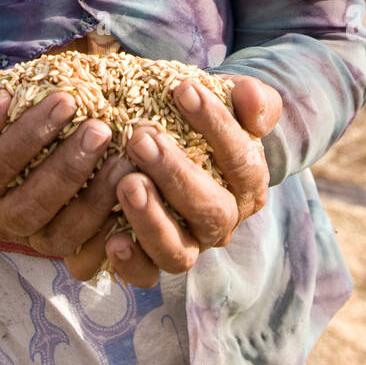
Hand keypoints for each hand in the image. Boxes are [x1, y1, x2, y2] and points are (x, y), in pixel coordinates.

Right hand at [0, 71, 136, 257]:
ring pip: (60, 235)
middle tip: (101, 130)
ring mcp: (28, 238)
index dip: (32, 134)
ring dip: (95, 200)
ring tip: (124, 161)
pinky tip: (133, 196)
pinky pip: (84, 252)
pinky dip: (109, 231)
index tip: (67, 100)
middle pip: (30, 206)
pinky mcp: (60, 247)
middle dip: (69, 169)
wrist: (2, 132)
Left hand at [64, 75, 281, 287]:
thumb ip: (252, 98)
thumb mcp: (232, 99)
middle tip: (141, 139)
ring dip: (152, 220)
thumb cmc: (201, 116)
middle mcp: (222, 221)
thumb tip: (254, 102)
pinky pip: (145, 275)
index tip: (183, 89)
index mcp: (248, 184)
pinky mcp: (152, 261)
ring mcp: (188, 245)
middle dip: (176, 175)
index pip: (241, 160)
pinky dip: (130, 262)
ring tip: (127, 183)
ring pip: (178, 251)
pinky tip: (111, 237)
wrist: (174, 141)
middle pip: (210, 211)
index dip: (215, 125)